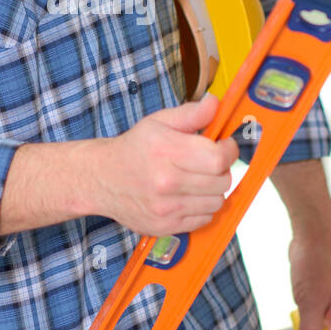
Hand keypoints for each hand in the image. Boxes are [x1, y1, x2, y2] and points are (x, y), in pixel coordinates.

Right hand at [95, 93, 238, 235]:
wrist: (101, 179)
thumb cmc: (133, 149)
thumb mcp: (159, 122)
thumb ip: (191, 113)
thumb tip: (215, 103)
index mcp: (166, 151)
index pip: (218, 159)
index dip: (229, 151)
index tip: (225, 146)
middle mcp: (166, 182)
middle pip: (222, 181)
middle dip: (221, 170)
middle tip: (208, 163)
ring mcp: (165, 208)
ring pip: (217, 202)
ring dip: (213, 190)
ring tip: (197, 180)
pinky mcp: (165, 226)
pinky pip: (204, 219)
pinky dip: (202, 208)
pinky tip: (187, 196)